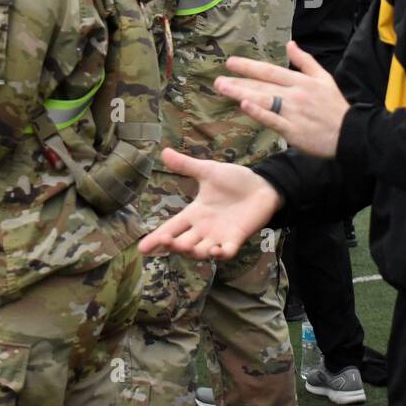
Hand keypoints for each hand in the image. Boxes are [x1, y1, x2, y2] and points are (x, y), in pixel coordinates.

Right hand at [138, 148, 283, 260]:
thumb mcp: (208, 171)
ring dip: (194, 252)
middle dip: (173, 245)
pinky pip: (227, 252)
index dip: (157, 238)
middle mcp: (204, 229)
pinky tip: (216, 251)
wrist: (262, 185)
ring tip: (187, 248)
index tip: (142, 248)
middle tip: (166, 241)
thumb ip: (186, 165)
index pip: (172, 227)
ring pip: (201, 251)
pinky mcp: (236, 238)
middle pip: (183, 243)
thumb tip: (163, 151)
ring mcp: (220, 236)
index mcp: (195, 213)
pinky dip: (221, 254)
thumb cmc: (235, 180)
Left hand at [213, 41, 350, 158]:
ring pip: (264, 100)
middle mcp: (295, 94)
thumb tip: (291, 44)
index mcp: (301, 81)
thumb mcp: (324, 78)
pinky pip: (273, 120)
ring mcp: (293, 112)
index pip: (270, 71)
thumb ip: (306, 61)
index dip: (250, 66)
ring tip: (223, 88)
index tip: (231, 63)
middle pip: (263, 85)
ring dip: (242, 93)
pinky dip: (259, 112)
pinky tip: (244, 107)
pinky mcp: (293, 130)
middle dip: (239, 81)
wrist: (350, 133)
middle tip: (218, 79)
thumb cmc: (336, 107)